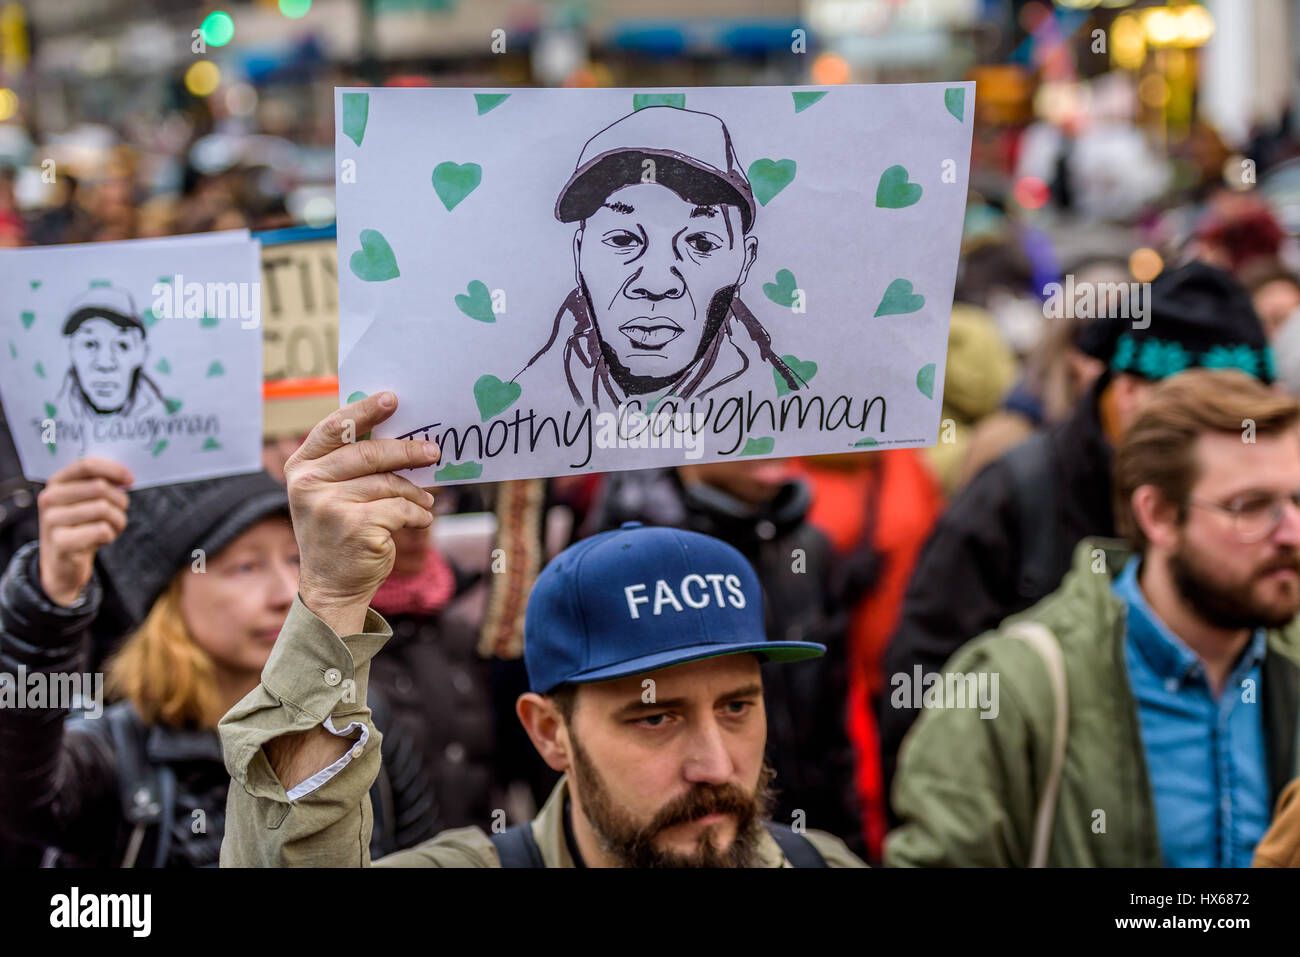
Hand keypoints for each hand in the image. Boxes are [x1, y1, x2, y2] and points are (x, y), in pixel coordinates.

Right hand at [37, 458, 133, 607]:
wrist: (62, 564)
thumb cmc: (81, 526)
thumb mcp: (86, 502)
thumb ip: (100, 484)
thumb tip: (126, 477)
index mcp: (56, 483)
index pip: (86, 465)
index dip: (113, 470)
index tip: (130, 480)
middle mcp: (49, 499)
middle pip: (100, 487)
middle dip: (120, 500)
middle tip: (120, 512)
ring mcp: (51, 521)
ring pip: (103, 509)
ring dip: (118, 520)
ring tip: (112, 528)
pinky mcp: (60, 542)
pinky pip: (102, 530)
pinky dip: (111, 535)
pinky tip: (103, 540)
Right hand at [285, 392, 439, 634]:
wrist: (332, 587)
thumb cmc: (341, 534)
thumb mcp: (332, 494)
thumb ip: (350, 466)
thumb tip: (399, 433)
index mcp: (301, 467)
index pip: (334, 428)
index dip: (364, 410)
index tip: (393, 398)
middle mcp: (309, 483)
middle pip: (369, 452)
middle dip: (408, 451)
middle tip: (434, 451)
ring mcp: (329, 505)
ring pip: (389, 483)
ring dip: (415, 493)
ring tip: (426, 502)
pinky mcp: (355, 525)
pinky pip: (400, 508)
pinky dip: (416, 515)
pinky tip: (420, 521)